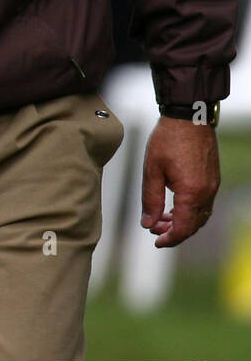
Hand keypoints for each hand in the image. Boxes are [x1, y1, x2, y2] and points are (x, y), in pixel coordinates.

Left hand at [140, 117, 219, 247]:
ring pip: (200, 215)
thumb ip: (150, 199)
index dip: (171, 238)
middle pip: (194, 224)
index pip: (184, 227)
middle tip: (155, 230)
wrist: (188, 117)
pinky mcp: (212, 178)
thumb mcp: (152, 170)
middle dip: (175, 231)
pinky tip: (174, 206)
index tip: (157, 242)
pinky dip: (190, 210)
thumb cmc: (167, 140)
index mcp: (192, 193)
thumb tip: (148, 223)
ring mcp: (212, 185)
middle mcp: (207, 192)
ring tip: (161, 219)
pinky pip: (203, 203)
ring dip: (182, 221)